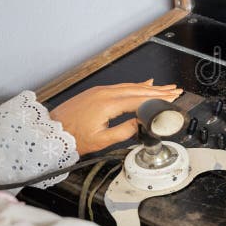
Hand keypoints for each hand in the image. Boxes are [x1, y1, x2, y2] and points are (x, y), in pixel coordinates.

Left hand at [50, 80, 182, 154]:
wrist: (51, 131)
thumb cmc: (73, 137)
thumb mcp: (101, 141)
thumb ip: (124, 131)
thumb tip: (140, 124)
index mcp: (108, 104)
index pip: (140, 100)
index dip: (158, 99)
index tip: (171, 98)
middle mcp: (105, 93)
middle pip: (138, 90)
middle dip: (158, 90)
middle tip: (174, 90)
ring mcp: (100, 91)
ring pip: (130, 86)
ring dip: (149, 87)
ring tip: (164, 88)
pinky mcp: (96, 92)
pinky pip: (121, 86)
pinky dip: (135, 86)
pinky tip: (143, 85)